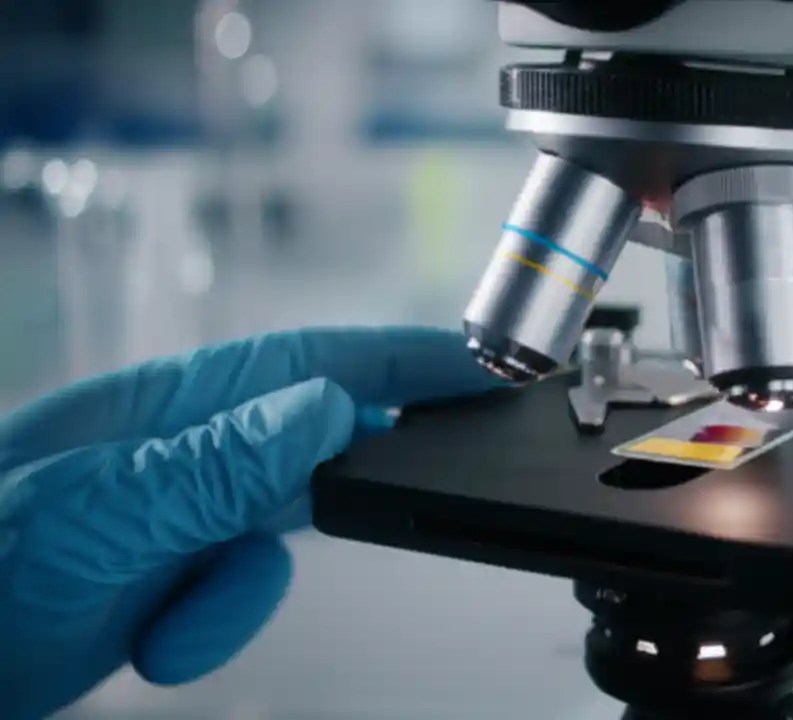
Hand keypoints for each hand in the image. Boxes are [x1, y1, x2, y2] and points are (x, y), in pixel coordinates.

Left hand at [0, 328, 500, 718]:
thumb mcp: (102, 511)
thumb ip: (220, 460)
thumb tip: (328, 408)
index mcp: (170, 407)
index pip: (313, 362)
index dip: (405, 358)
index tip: (481, 363)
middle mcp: (186, 446)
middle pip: (316, 426)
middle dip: (368, 453)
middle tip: (425, 472)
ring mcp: (181, 508)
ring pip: (284, 520)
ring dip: (254, 578)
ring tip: (177, 614)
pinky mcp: (175, 566)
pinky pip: (244, 582)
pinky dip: (218, 621)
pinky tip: (158, 639)